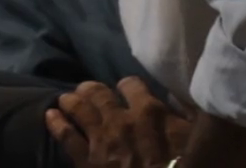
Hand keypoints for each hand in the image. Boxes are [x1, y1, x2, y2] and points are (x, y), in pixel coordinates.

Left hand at [45, 78, 189, 167]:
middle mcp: (121, 120)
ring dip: (72, 101)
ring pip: (78, 109)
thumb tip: (182, 103)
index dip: (128, 86)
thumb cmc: (185, 165)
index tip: (126, 89)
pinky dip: (56, 123)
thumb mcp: (195, 139)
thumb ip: (187, 118)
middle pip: (98, 93)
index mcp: (150, 112)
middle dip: (91, 89)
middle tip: (88, 89)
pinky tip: (50, 115)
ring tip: (66, 98)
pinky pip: (66, 136)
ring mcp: (101, 140)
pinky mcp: (86, 160)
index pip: (132, 86)